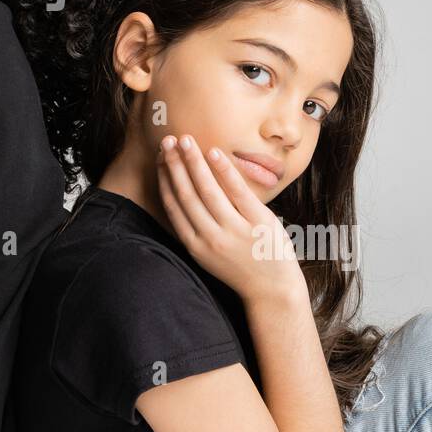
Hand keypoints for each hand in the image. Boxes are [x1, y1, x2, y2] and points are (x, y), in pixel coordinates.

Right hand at [156, 134, 303, 303]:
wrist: (273, 291)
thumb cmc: (239, 268)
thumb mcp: (209, 254)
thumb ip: (195, 228)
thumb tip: (179, 194)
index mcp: (195, 246)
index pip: (173, 206)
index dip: (164, 179)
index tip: (159, 158)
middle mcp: (211, 238)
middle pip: (186, 194)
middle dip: (174, 164)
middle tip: (166, 141)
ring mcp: (235, 231)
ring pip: (207, 190)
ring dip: (193, 162)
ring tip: (185, 140)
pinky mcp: (258, 223)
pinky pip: (237, 191)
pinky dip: (224, 170)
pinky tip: (213, 152)